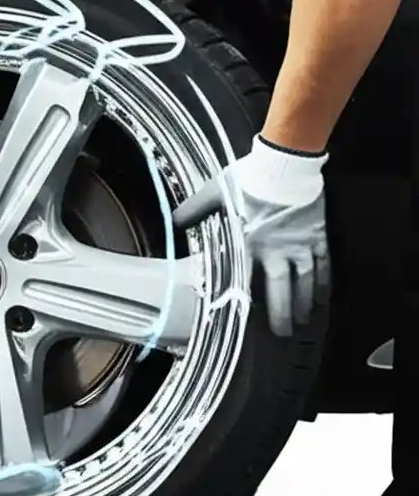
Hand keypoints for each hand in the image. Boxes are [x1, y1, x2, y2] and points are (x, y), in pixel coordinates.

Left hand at [173, 136, 330, 335]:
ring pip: (306, 281)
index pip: (247, 280)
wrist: (285, 162)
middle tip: (284, 332)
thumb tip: (172, 222)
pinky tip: (322, 296)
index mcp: (248, 243)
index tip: (245, 321)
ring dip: (304, 302)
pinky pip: (323, 264)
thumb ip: (193, 210)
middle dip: (282, 313)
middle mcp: (276, 250)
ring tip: (303, 319)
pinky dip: (323, 282)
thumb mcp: (213, 193)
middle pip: (282, 289)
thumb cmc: (247, 179)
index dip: (247, 302)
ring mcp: (300, 244)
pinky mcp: (317, 236)